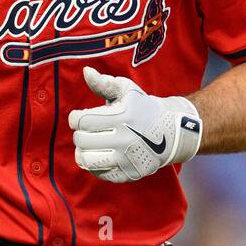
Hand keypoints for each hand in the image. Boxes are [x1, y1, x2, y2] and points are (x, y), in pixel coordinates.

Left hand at [67, 66, 202, 182]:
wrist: (171, 133)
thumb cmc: (142, 108)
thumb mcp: (127, 91)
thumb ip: (104, 82)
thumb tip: (86, 71)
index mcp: (123, 116)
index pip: (82, 121)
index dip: (75, 118)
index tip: (79, 116)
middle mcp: (126, 139)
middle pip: (82, 140)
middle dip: (80, 133)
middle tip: (87, 130)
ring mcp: (128, 159)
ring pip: (86, 160)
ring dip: (82, 151)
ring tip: (89, 144)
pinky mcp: (129, 173)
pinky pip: (98, 172)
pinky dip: (94, 164)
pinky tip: (100, 154)